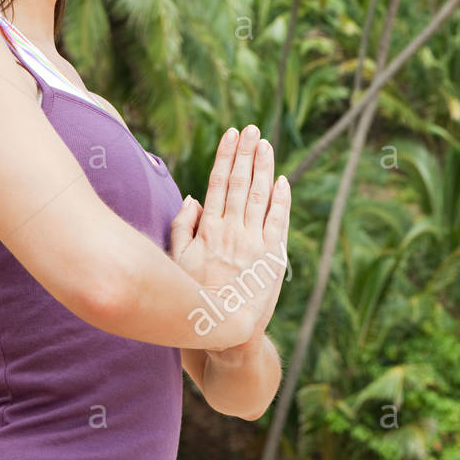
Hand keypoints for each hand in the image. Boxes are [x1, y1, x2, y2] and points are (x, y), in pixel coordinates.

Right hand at [170, 124, 290, 350]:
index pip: (218, 182)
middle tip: (252, 130)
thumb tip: (192, 198)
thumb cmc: (193, 296)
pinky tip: (283, 181)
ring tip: (266, 145)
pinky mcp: (273, 256)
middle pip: (241, 182)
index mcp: (208, 229)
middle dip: (246, 153)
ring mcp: (254, 242)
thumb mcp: (176, 260)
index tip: (230, 135)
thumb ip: (182, 226)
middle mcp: (232, 230)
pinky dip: (281, 200)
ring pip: (261, 196)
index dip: (226, 156)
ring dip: (264, 168)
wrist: (224, 329)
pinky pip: (278, 221)